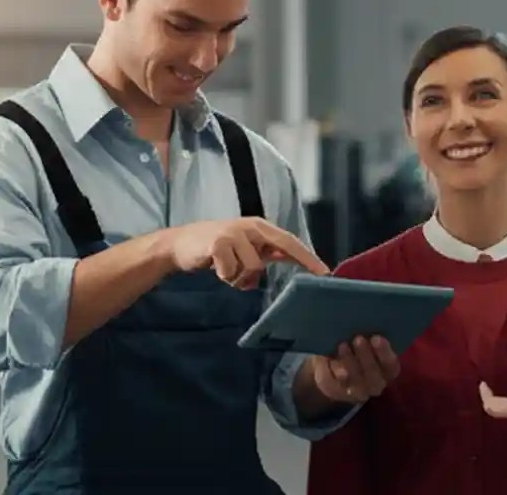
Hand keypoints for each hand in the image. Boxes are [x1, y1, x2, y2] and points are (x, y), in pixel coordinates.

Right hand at [166, 217, 328, 288]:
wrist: (180, 244)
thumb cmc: (216, 248)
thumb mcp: (245, 247)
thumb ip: (266, 253)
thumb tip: (291, 261)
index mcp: (259, 227)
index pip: (289, 241)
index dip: (308, 256)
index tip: (325, 272)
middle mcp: (250, 227)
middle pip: (278, 250)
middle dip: (298, 262)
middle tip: (311, 277)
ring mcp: (233, 234)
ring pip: (253, 269)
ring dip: (240, 278)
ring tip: (228, 272)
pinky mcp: (218, 244)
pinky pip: (232, 273)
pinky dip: (225, 277)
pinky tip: (215, 269)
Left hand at [309, 335, 400, 404]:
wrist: (332, 365)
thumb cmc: (355, 347)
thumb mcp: (363, 340)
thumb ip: (366, 336)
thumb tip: (362, 323)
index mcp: (387, 370)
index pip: (391, 365)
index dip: (385, 353)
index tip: (376, 337)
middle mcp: (375, 384)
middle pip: (374, 377)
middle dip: (366, 357)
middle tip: (358, 339)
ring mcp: (357, 392)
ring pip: (355, 382)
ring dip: (349, 363)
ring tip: (342, 345)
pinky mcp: (337, 392)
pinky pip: (334, 383)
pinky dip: (329, 369)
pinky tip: (327, 358)